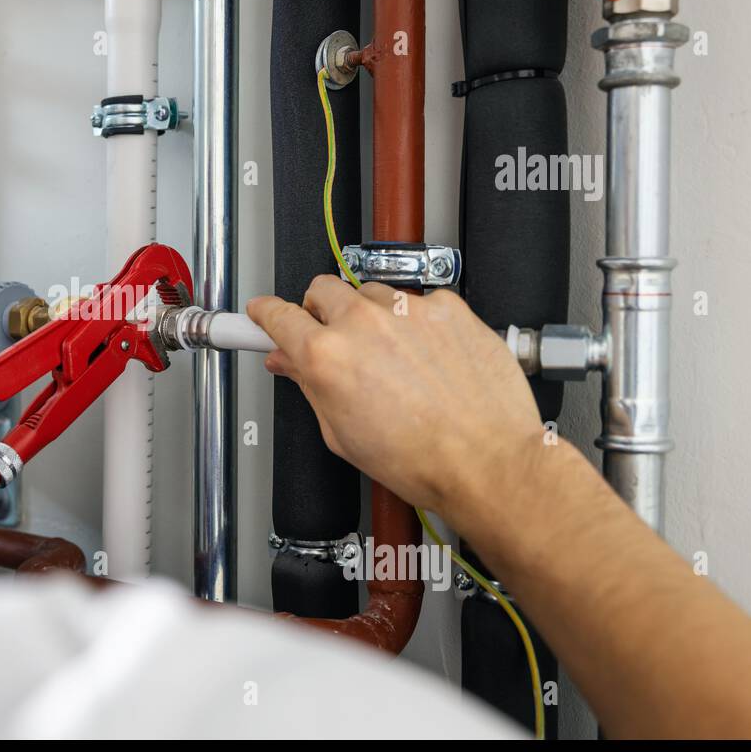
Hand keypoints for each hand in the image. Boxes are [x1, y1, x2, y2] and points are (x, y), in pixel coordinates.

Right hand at [248, 278, 544, 519]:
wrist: (486, 461)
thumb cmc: (421, 460)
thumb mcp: (342, 434)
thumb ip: (310, 386)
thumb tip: (292, 364)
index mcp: (327, 356)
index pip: (278, 315)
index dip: (265, 314)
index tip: (264, 313)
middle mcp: (364, 323)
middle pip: (322, 290)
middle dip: (319, 311)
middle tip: (331, 338)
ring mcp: (408, 310)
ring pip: (371, 292)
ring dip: (370, 315)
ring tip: (390, 356)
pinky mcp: (448, 307)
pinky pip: (419, 301)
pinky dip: (417, 322)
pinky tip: (426, 356)